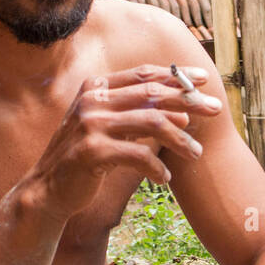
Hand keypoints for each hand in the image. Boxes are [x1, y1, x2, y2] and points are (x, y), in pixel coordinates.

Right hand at [25, 64, 220, 221]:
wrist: (48, 190)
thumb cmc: (86, 158)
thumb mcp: (113, 131)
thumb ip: (142, 118)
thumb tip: (186, 117)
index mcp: (96, 87)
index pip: (144, 74)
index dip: (177, 75)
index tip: (204, 79)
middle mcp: (92, 100)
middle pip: (153, 94)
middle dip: (189, 100)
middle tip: (216, 109)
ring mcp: (90, 124)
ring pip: (152, 123)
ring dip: (180, 139)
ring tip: (196, 154)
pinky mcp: (92, 152)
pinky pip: (139, 155)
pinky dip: (157, 168)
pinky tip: (165, 178)